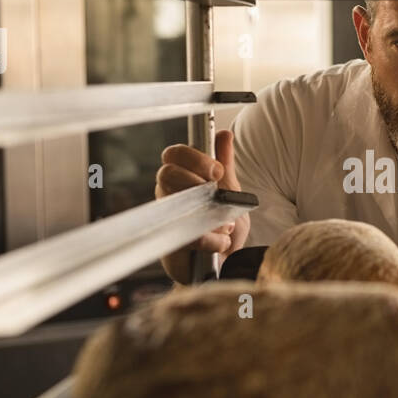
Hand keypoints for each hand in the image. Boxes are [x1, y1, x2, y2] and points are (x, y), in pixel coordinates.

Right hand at [155, 130, 249, 278]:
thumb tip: (224, 133)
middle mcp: (169, 195)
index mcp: (183, 179)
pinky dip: (211, 239)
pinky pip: (187, 234)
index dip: (193, 157)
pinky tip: (223, 242)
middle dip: (194, 179)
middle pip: (165, 173)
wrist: (229, 264)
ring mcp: (167, 219)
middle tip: (217, 189)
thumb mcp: (232, 192)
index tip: (216, 170)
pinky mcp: (170, 245)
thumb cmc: (225, 227)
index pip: (173, 155)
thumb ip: (226, 164)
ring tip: (226, 223)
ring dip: (207, 213)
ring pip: (175, 202)